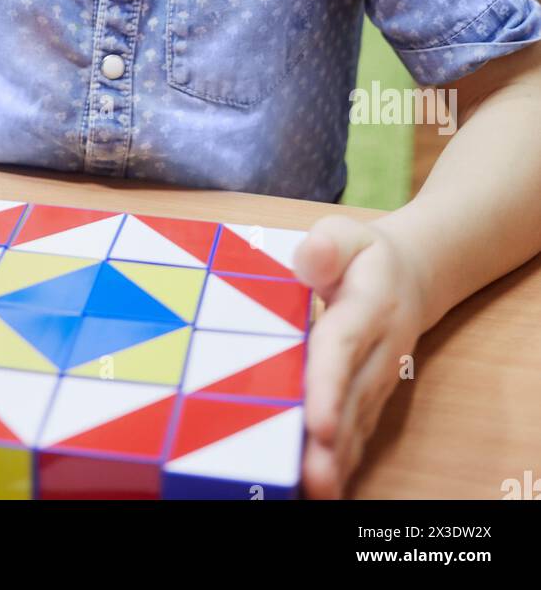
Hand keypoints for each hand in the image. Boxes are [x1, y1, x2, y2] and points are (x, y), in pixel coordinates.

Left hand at [291, 215, 426, 498]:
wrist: (411, 277)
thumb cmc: (364, 254)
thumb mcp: (347, 233)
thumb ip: (328, 244)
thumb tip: (311, 256)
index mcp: (368, 305)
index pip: (343, 345)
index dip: (329, 383)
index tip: (316, 420)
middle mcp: (379, 350)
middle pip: (353, 397)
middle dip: (332, 438)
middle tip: (311, 476)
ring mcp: (380, 378)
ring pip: (358, 422)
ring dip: (337, 458)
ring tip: (316, 489)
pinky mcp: (373, 397)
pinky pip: (359, 432)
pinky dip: (343, 462)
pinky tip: (324, 488)